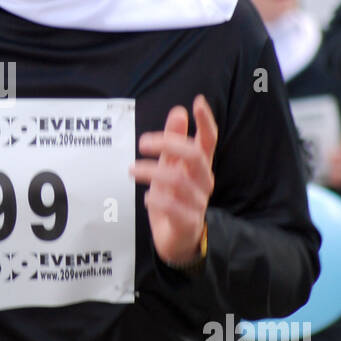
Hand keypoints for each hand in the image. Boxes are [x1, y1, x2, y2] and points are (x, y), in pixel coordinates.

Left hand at [131, 94, 217, 267]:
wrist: (177, 239)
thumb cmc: (174, 197)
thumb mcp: (170, 166)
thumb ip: (173, 140)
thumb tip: (179, 111)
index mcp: (200, 166)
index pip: (209, 140)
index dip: (206, 121)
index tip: (198, 101)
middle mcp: (203, 181)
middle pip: (194, 156)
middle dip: (169, 144)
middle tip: (142, 143)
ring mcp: (198, 202)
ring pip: (178, 180)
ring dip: (152, 171)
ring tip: (132, 170)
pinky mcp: (188, 221)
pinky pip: (173, 207)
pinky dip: (158, 199)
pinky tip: (147, 198)